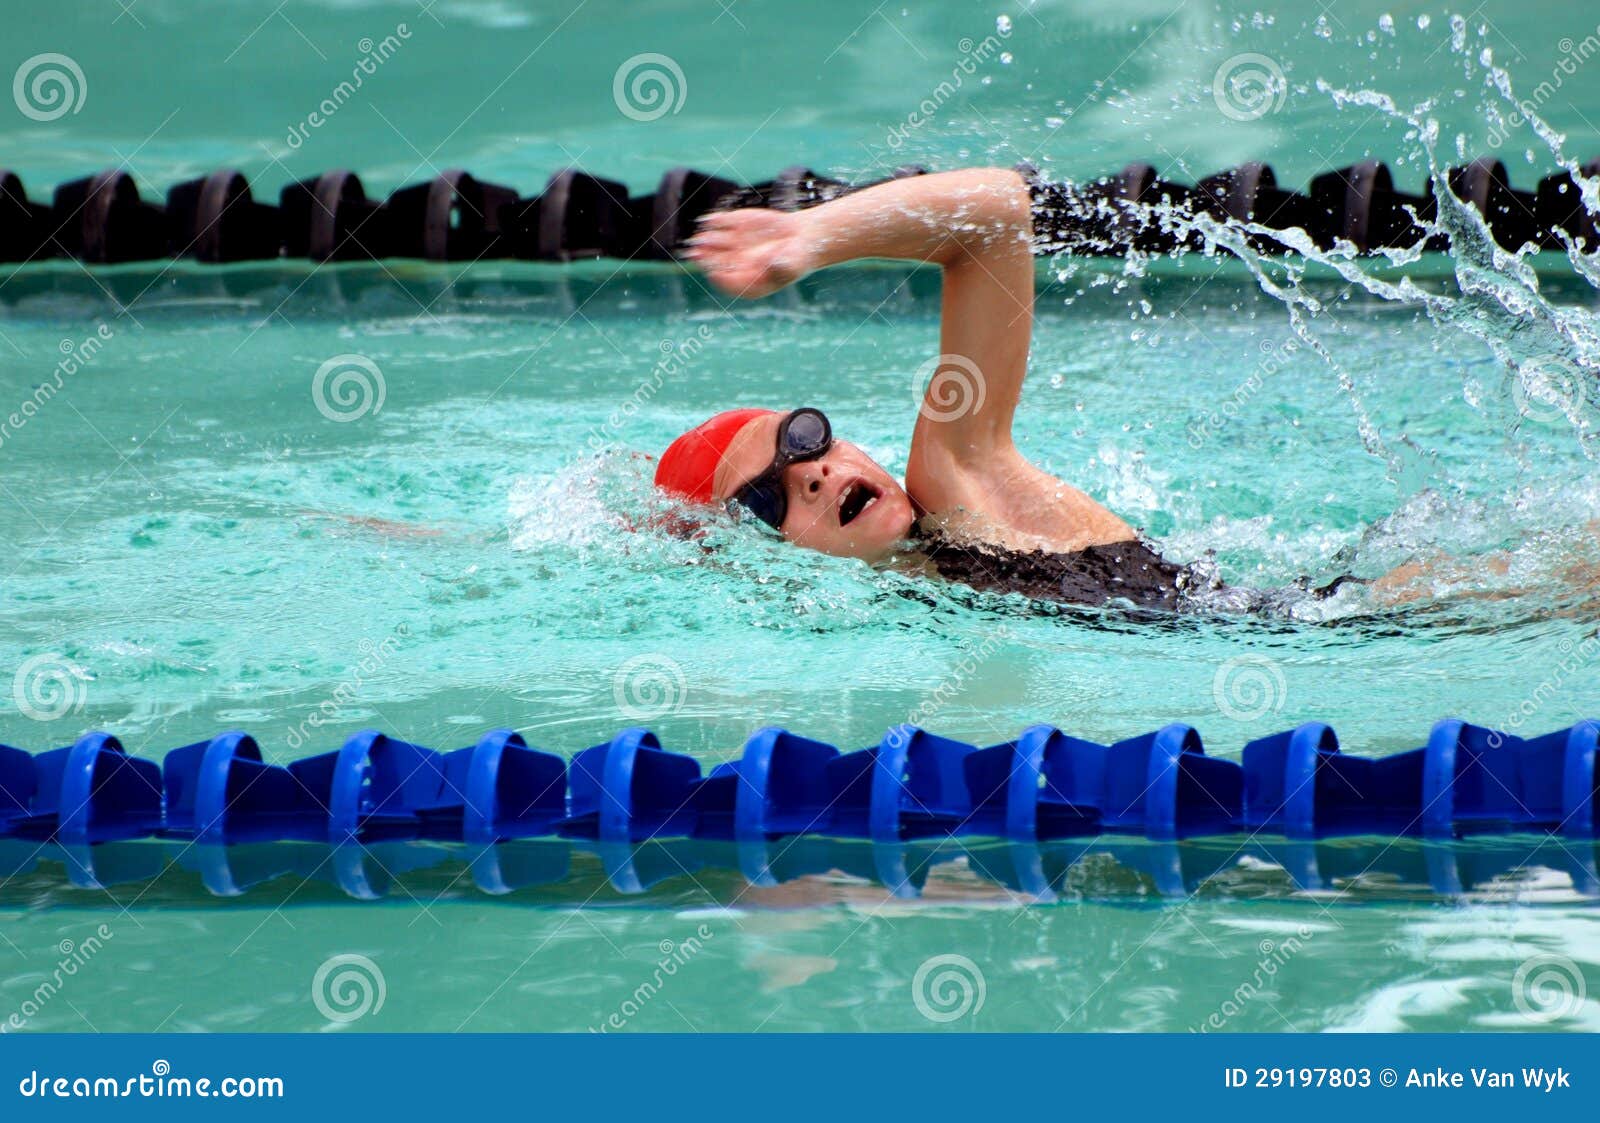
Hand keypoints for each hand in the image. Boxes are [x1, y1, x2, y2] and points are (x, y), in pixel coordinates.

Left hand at [685, 208, 813, 297]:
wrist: (801, 237)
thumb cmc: (798, 258)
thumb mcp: (793, 265)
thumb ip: (780, 266)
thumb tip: (767, 262)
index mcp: (746, 283)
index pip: (727, 282)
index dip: (719, 277)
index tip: (713, 271)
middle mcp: (734, 265)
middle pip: (714, 263)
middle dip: (705, 258)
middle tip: (697, 252)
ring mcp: (731, 245)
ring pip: (712, 243)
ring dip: (706, 240)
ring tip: (702, 238)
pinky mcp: (733, 226)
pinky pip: (718, 222)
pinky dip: (714, 221)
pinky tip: (709, 220)